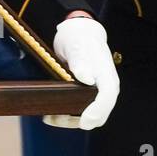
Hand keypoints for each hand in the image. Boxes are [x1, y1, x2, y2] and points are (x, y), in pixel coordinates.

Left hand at [44, 16, 118, 130]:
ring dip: (68, 120)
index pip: (107, 98)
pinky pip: (79, 112)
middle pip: (98, 115)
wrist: (78, 33)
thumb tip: (85, 78)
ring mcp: (96, 94)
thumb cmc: (79, 38)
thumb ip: (80, 62)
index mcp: (107, 76)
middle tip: (55, 117)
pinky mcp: (86, 96)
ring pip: (87, 118)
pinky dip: (66, 116)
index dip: (97, 112)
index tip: (83, 121)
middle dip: (77, 120)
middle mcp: (104, 89)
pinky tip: (51, 113)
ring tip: (49, 117)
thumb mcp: (77, 46)